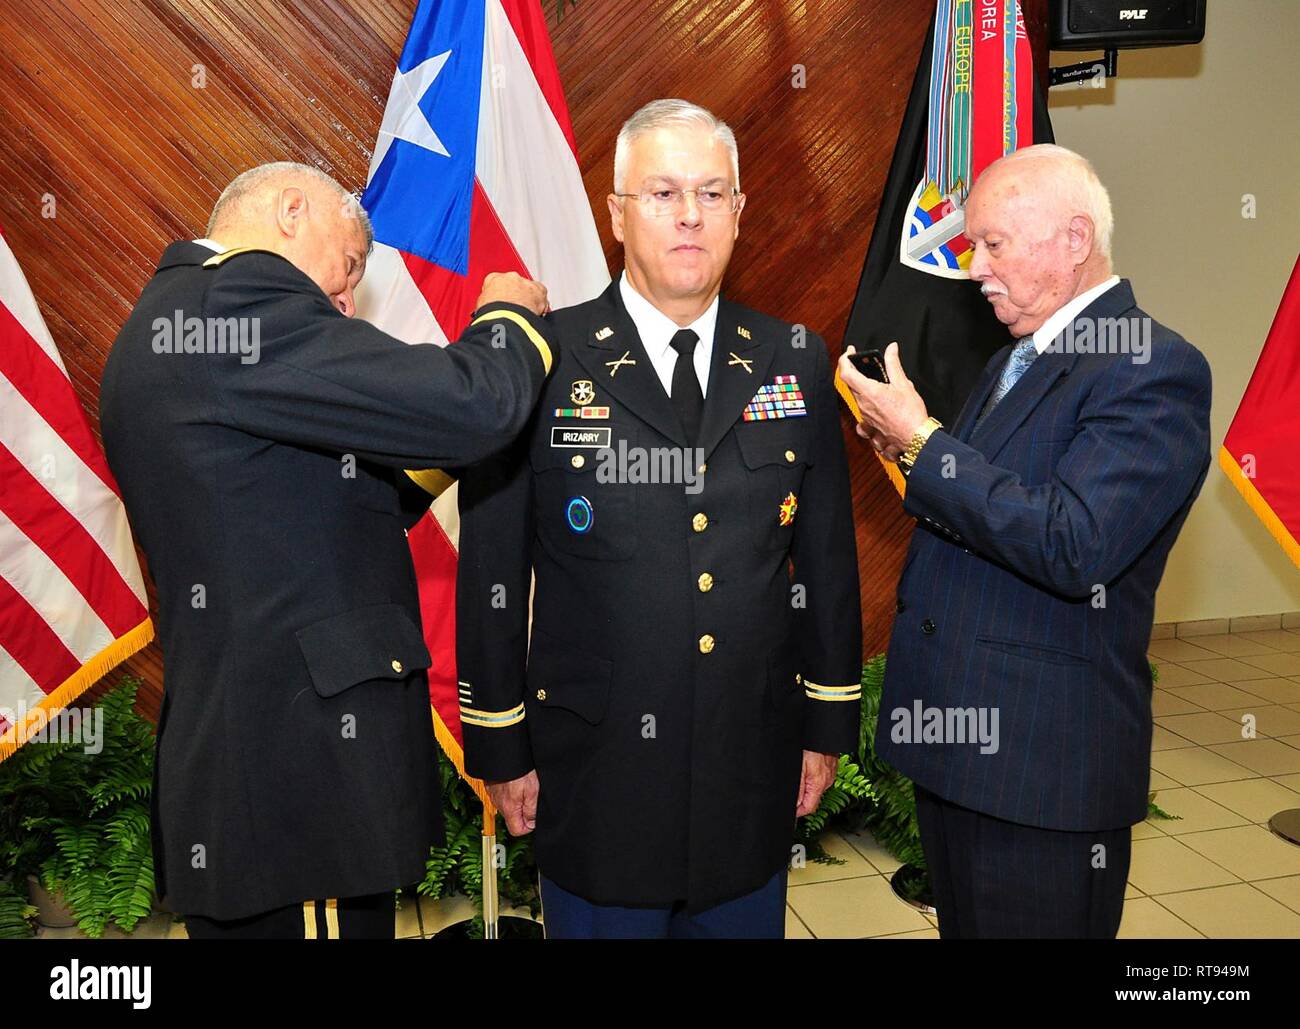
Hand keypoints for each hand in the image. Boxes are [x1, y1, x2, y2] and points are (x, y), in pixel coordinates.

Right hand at [476, 271, 548, 316]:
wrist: (505, 317)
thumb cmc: (491, 313)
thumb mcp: (481, 306)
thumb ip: (488, 302)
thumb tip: (488, 309)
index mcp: (493, 278)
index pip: (497, 282)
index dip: (501, 294)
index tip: (503, 303)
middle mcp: (511, 277)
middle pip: (516, 284)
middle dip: (516, 295)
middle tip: (515, 309)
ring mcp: (525, 282)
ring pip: (530, 289)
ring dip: (529, 299)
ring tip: (526, 314)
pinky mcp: (539, 289)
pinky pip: (542, 294)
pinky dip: (541, 303)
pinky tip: (536, 313)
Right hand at [487, 769, 538, 834]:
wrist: (503, 752)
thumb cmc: (519, 769)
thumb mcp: (533, 790)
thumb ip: (532, 810)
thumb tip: (532, 823)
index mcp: (509, 807)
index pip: (517, 830)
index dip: (529, 826)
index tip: (534, 817)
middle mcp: (498, 803)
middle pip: (513, 818)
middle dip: (523, 812)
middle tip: (531, 797)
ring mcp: (494, 794)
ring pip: (508, 806)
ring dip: (517, 800)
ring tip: (524, 787)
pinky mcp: (491, 786)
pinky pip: (502, 795)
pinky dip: (510, 791)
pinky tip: (516, 782)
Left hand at [796, 750, 839, 816]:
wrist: (822, 732)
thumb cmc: (810, 747)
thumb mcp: (799, 768)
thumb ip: (798, 788)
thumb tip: (796, 805)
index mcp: (818, 784)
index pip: (809, 808)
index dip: (798, 812)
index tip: (791, 811)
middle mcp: (827, 781)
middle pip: (813, 798)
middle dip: (802, 798)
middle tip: (792, 790)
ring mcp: (830, 774)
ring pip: (817, 788)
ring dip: (807, 786)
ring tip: (800, 774)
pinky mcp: (831, 767)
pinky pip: (821, 778)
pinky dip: (813, 777)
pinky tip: (808, 767)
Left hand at [837, 342, 928, 460]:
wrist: (916, 438)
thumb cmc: (911, 415)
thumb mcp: (904, 384)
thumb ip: (893, 364)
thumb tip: (891, 349)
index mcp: (869, 392)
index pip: (846, 373)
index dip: (845, 359)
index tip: (850, 352)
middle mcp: (863, 405)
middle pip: (851, 384)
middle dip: (857, 373)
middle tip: (867, 366)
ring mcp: (864, 417)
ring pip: (857, 398)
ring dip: (863, 389)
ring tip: (878, 386)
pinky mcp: (869, 427)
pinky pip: (861, 414)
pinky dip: (866, 407)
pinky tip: (875, 406)